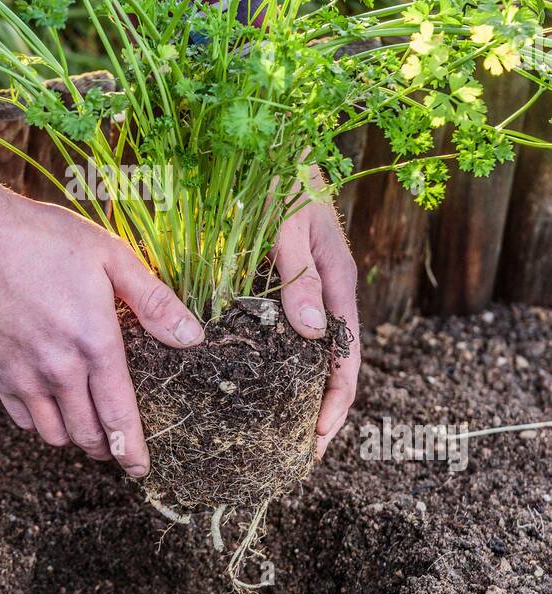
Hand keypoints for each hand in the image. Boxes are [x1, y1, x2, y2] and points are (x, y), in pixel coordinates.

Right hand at [0, 157, 203, 477]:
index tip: (140, 469)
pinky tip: (49, 405)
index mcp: (94, 342)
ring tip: (85, 426)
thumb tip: (192, 337)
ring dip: (73, 436)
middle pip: (87, 433)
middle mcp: (59, 369)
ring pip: (53, 433)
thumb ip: (153, 300)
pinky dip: (39, 422)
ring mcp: (23, 374)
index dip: (131, 449)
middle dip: (105, 447)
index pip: (119, 415)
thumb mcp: (110, 256)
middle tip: (115, 446)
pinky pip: (21, 418)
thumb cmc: (42, 238)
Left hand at [273, 171, 359, 456]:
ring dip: (295, 392)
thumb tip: (313, 333)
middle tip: (295, 455)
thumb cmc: (280, 176)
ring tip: (274, 432)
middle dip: (318, 411)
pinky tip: (248, 380)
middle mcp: (325, 291)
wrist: (267, 138)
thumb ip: (301, 274)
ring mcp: (303, 288)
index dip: (335, 404)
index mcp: (338, 283)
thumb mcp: (291, 222)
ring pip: (305, 353)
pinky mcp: (278, 280)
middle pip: (330, 364)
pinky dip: (272, 363)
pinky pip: (279, 332)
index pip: (346, 358)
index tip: (316, 441)